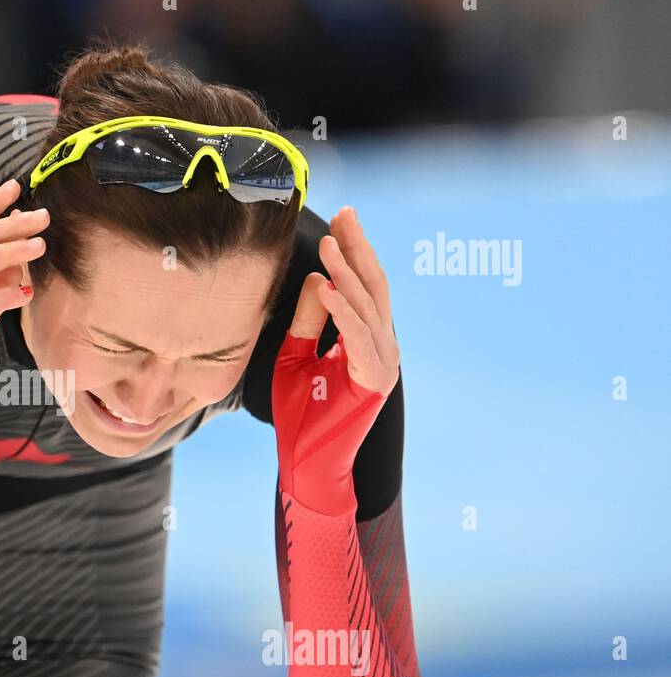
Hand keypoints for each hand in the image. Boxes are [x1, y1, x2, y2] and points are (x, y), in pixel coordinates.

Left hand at [272, 206, 399, 514]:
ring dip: (346, 274)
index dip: (353, 251)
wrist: (305, 463)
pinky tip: (324, 286)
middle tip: (345, 213)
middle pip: (373, 287)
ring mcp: (381, 364)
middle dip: (358, 249)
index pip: (363, 286)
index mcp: (365, 339)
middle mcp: (380, 347)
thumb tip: (315, 279)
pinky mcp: (373, 381)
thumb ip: (308, 319)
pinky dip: (342, 312)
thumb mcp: (294, 355)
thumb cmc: (300, 415)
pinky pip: (358, 338)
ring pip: (367, 307)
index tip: (342, 218)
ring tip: (328, 245)